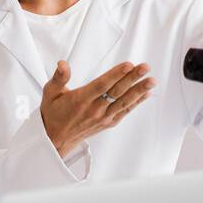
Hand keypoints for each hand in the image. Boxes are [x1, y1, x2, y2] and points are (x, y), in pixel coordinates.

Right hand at [39, 60, 155, 157]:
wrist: (56, 139)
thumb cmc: (53, 114)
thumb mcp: (50, 93)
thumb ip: (58, 78)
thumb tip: (62, 64)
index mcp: (80, 100)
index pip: (101, 85)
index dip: (116, 75)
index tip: (128, 65)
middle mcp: (93, 110)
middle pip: (116, 92)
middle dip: (132, 79)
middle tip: (145, 68)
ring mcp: (103, 117)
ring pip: (124, 102)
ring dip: (139, 90)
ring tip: (151, 80)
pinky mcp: (108, 123)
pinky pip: (125, 111)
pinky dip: (137, 102)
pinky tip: (146, 93)